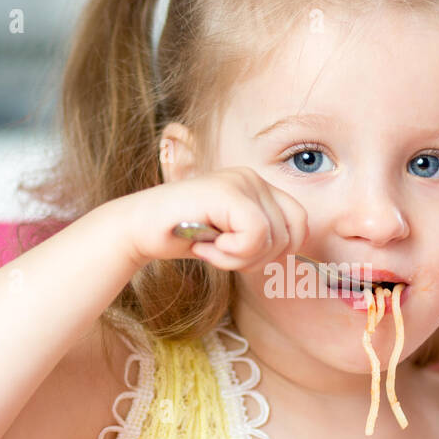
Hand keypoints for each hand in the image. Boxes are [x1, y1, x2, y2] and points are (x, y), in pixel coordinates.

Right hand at [128, 166, 308, 272]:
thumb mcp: (233, 239)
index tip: (240, 254)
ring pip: (273, 238)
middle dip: (256, 259)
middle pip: (290, 236)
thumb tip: (300, 254)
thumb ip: (262, 239)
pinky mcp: (227, 191)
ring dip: (238, 258)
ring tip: (210, 248)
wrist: (138, 230)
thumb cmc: (183, 236)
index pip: (299, 225)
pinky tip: (205, 246)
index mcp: (258, 187)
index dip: (277, 252)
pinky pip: (256, 235)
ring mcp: (241, 181)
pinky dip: (231, 253)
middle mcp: (253, 178)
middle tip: (220, 253)